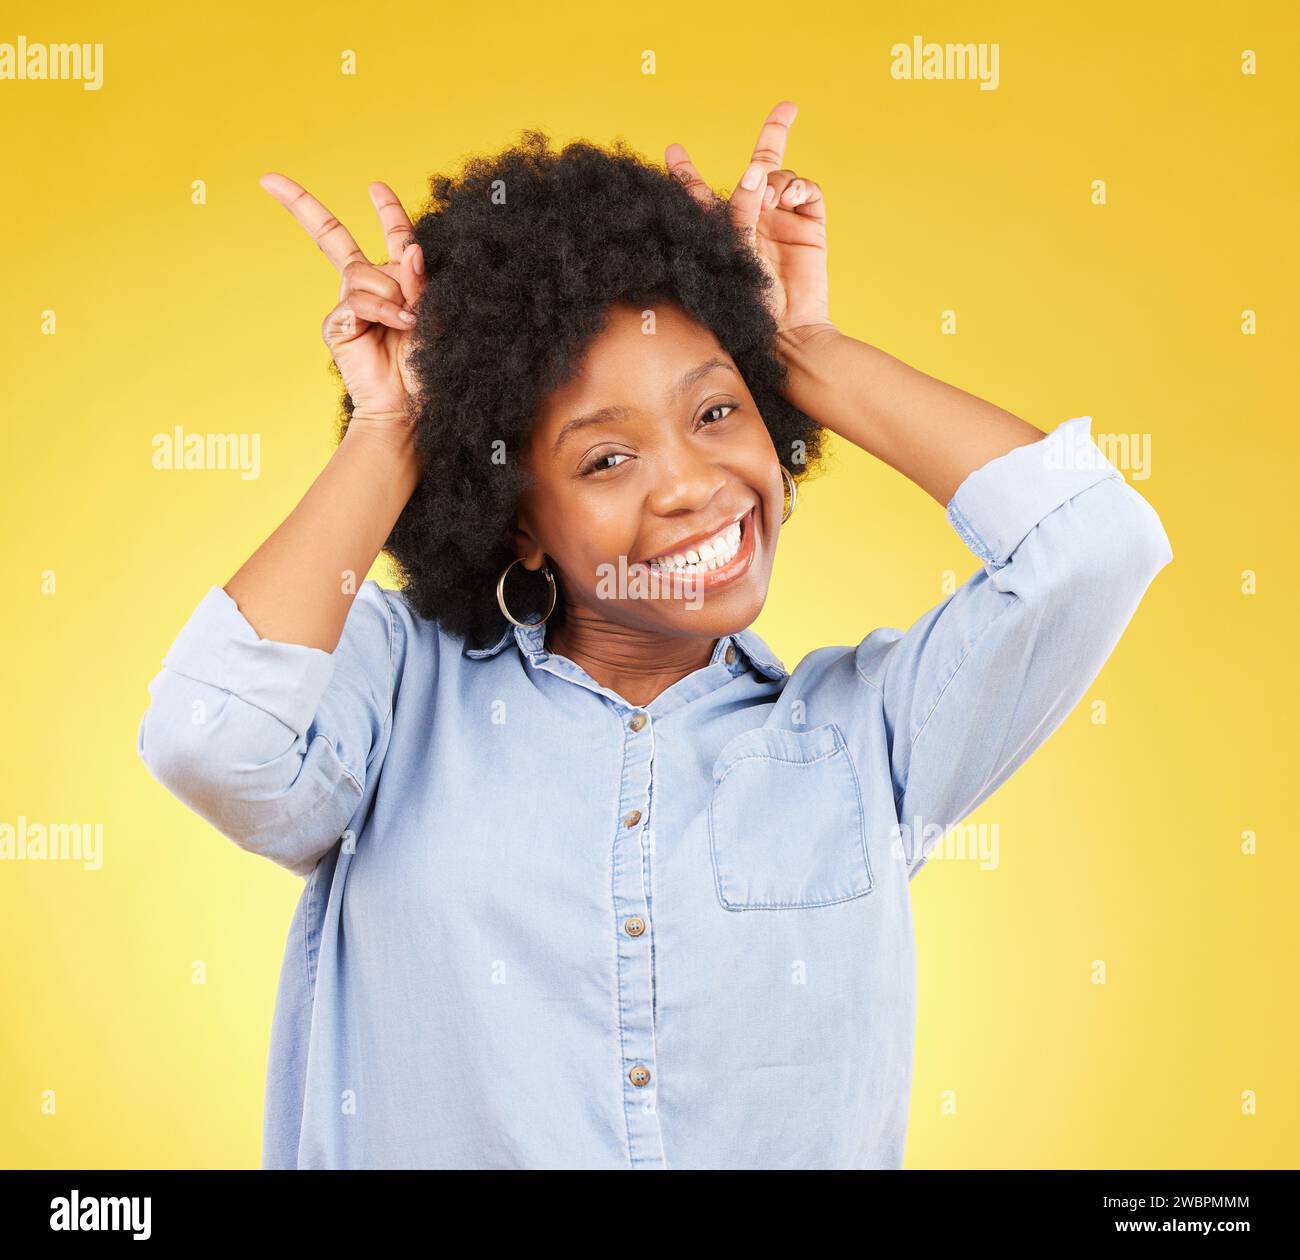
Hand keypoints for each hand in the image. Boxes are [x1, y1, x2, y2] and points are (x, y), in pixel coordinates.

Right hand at [258, 172, 427, 427]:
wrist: (412, 405)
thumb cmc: (429, 365)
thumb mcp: (436, 316)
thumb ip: (422, 282)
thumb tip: (409, 249)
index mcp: (398, 281)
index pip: (393, 236)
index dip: (387, 210)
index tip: (375, 187)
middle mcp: (370, 287)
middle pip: (331, 236)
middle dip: (301, 205)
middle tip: (269, 179)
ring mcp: (350, 305)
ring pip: (361, 273)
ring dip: (391, 295)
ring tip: (408, 322)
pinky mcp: (337, 325)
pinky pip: (357, 300)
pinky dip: (381, 310)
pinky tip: (396, 326)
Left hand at [665, 100, 831, 338]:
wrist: (788, 333)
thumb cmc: (751, 306)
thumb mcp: (733, 256)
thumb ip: (741, 211)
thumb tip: (756, 170)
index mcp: (724, 231)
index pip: (701, 194)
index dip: (686, 173)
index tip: (672, 149)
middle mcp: (754, 219)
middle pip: (759, 168)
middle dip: (773, 135)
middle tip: (787, 110)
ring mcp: (784, 220)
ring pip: (784, 176)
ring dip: (779, 177)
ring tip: (775, 197)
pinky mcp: (810, 227)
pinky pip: (808, 191)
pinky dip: (801, 186)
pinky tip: (791, 197)